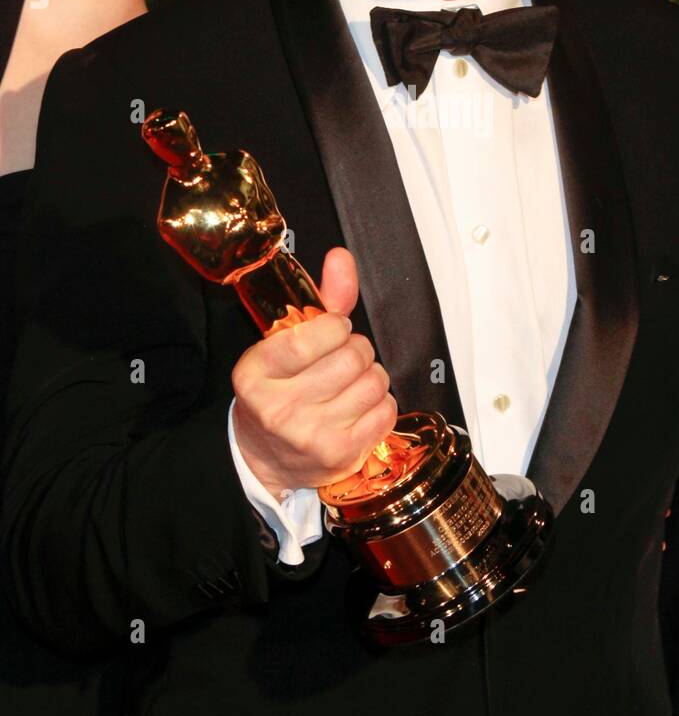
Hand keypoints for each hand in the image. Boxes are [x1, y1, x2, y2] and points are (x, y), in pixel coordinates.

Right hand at [231, 247, 396, 497]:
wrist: (265, 458)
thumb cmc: (278, 391)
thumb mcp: (284, 343)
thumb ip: (319, 298)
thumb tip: (341, 257)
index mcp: (255, 373)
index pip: (311, 335)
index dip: (335, 327)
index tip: (333, 331)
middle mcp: (279, 408)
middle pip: (352, 357)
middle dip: (356, 350)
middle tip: (343, 359)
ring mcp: (312, 435)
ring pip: (374, 382)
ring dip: (371, 376)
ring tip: (351, 383)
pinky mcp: (342, 454)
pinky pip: (387, 410)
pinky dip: (380, 402)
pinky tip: (359, 406)